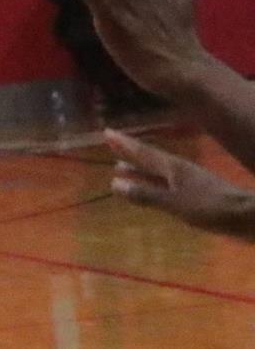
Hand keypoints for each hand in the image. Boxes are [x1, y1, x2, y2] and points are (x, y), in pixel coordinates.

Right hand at [105, 130, 254, 237]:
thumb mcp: (174, 203)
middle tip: (111, 145)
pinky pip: (165, 184)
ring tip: (121, 167)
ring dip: (139, 170)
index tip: (107, 132)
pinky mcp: (195, 195)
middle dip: (129, 153)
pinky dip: (152, 183)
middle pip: (149, 159)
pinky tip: (151, 189)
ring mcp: (188, 182)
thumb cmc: (209, 207)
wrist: (245, 216)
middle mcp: (178, 171)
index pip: (143, 153)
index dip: (124, 144)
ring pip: (157, 172)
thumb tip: (115, 184)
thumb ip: (146, 194)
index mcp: (172, 168)